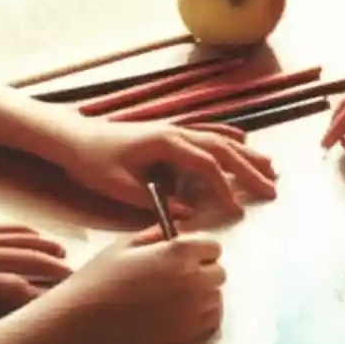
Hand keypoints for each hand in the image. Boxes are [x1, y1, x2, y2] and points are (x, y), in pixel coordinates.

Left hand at [0, 203, 69, 343]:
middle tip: (86, 286)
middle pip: (31, 261)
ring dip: (50, 250)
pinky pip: (5, 227)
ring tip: (71, 261)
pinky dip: (29, 231)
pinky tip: (41, 236)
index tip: (72, 312)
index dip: (48, 301)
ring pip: (23, 241)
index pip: (19, 289)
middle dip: (61, 274)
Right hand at [45, 227, 224, 343]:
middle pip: (219, 272)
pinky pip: (211, 319)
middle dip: (202, 272)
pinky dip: (201, 315)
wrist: (84, 320)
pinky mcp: (190, 333)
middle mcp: (195, 279)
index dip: (198, 250)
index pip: (213, 246)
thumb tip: (178, 227)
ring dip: (202, 295)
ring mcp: (195, 308)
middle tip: (175, 279)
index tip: (182, 257)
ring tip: (173, 298)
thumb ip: (157, 234)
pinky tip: (177, 313)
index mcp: (180, 252)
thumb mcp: (125, 245)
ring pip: (216, 296)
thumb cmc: (100, 278)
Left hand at [55, 119, 276, 216]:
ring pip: (220, 139)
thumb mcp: (118, 187)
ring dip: (247, 154)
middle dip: (249, 170)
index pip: (206, 165)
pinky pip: (208, 131)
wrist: (71, 136)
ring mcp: (175, 129)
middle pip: (223, 149)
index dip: (225, 188)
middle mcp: (176, 132)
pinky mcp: (171, 132)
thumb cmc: (92, 162)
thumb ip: (155, 201)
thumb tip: (189, 214)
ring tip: (271, 168)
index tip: (238, 211)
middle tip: (272, 191)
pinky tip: (244, 140)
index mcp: (165, 143)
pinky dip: (229, 136)